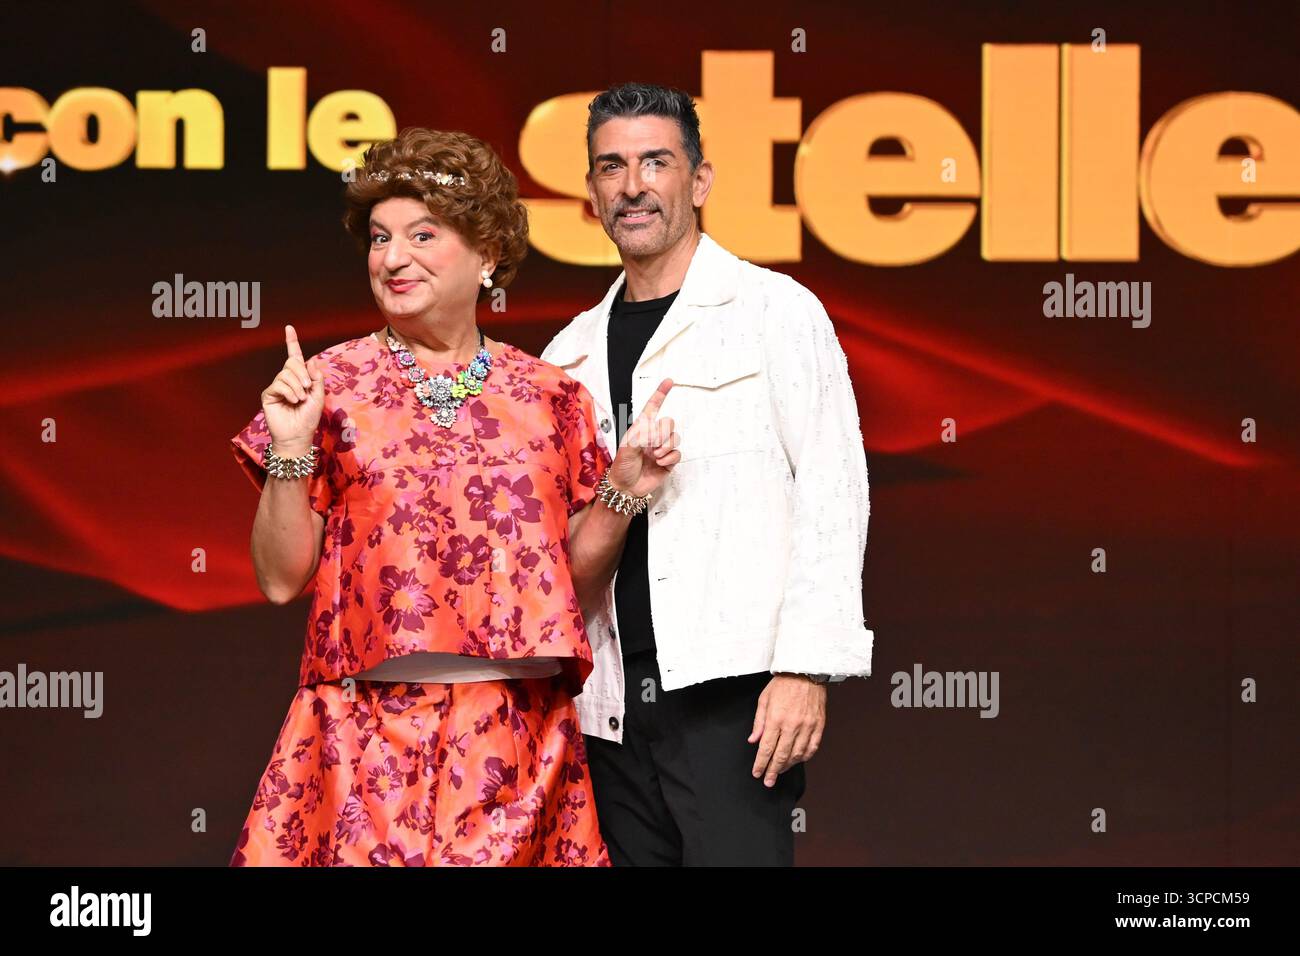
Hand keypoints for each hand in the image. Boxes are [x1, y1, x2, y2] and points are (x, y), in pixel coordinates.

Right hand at [261, 324, 324, 453]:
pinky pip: (278, 384)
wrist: (298, 436)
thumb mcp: (319, 397)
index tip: (289, 327)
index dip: (292, 342)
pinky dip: (289, 391)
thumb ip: (316, 378)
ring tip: (300, 399)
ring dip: (297, 386)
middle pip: (292, 363)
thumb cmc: (309, 419)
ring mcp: (277, 386)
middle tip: (308, 388)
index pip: (295, 357)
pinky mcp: (269, 394)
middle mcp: (287, 380)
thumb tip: (310, 360)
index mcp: (300, 378)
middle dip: (302, 374)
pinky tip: (293, 400)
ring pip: (285, 373)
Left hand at [608, 377, 678, 497]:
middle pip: (669, 422)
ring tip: (654, 455)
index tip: (669, 381)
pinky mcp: (669, 461)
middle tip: (651, 445)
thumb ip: (642, 436)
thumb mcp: (626, 448)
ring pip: (675, 438)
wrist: (626, 488)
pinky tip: (659, 462)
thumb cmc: (621, 466)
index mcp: (641, 428)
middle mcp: (653, 436)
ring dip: (665, 446)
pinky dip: (669, 457)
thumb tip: (658, 433)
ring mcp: (662, 448)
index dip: (660, 394)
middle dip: (663, 432)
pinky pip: (677, 453)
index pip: (652, 407)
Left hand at [749, 674, 826, 786]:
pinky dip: (805, 757)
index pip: (766, 748)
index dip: (761, 763)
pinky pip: (812, 747)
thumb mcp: (764, 700)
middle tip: (768, 780)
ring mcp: (807, 726)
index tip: (757, 773)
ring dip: (788, 766)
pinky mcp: (819, 725)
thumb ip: (759, 722)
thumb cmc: (783, 683)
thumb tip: (754, 740)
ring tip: (780, 771)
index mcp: (776, 718)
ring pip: (797, 754)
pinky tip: (798, 760)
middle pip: (781, 755)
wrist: (805, 671)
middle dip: (773, 771)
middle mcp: (792, 725)